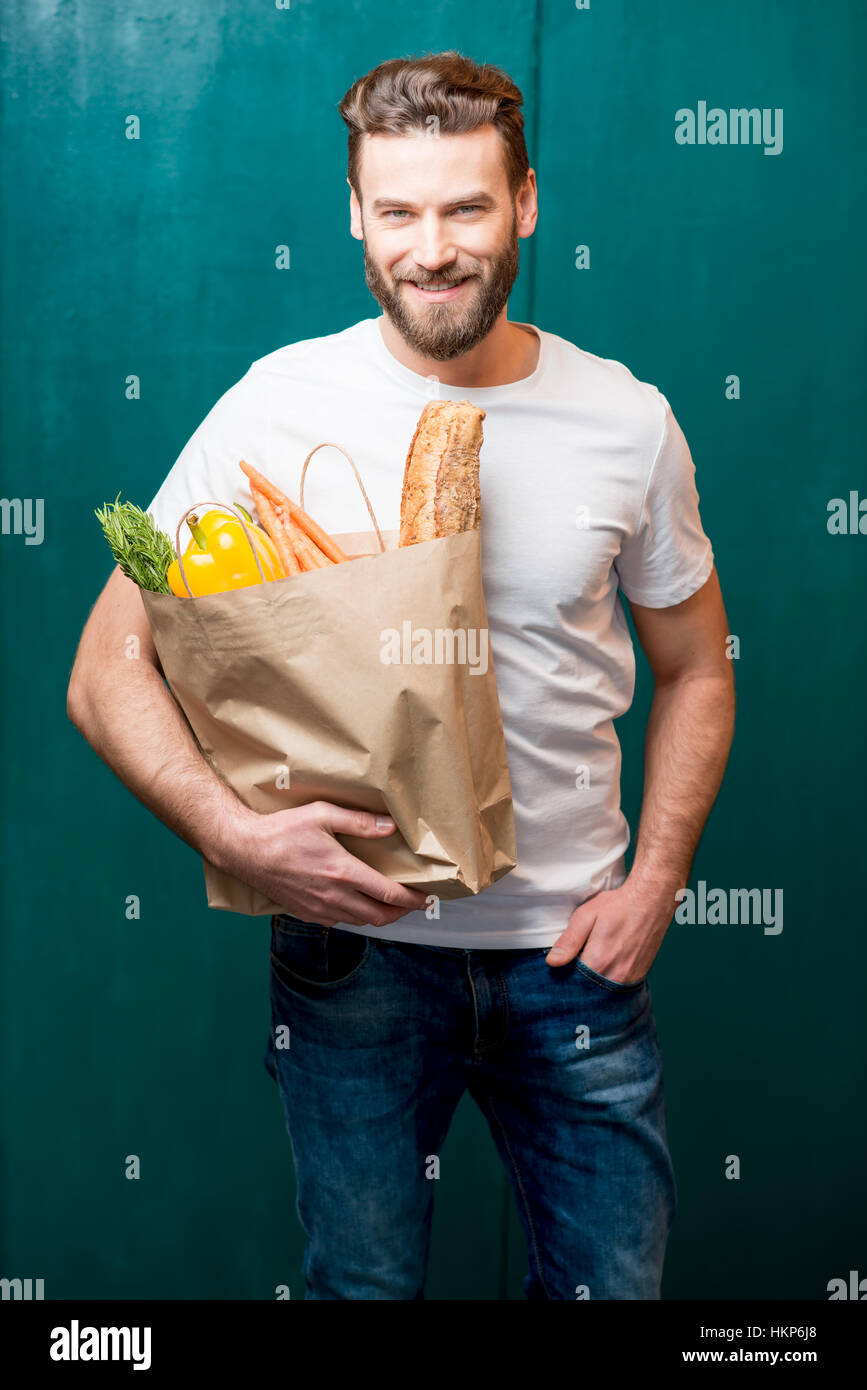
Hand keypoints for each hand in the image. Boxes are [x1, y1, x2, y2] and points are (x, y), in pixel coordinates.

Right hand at [211, 800, 428, 928]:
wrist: (245, 851)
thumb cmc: (282, 830)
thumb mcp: (323, 815)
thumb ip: (359, 822)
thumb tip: (390, 826)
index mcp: (343, 873)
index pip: (388, 894)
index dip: (412, 900)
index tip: (427, 898)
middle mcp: (334, 897)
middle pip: (379, 916)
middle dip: (400, 913)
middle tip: (412, 903)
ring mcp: (319, 909)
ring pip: (360, 922)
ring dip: (378, 915)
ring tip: (388, 904)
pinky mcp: (306, 913)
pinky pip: (338, 922)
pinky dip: (354, 917)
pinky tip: (355, 904)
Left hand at [544, 875, 677, 982]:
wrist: (651, 901)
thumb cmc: (618, 905)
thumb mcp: (586, 916)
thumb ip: (569, 940)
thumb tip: (552, 962)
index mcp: (598, 962)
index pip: (572, 982)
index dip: (563, 976)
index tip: (561, 966)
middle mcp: (615, 976)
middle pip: (587, 990)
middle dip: (577, 981)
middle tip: (575, 962)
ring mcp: (629, 979)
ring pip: (602, 990)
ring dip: (593, 982)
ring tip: (589, 962)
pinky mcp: (638, 976)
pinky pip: (617, 987)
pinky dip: (607, 981)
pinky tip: (603, 966)